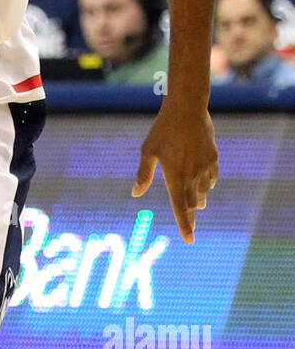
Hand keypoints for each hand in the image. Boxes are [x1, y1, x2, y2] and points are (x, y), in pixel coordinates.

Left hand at [132, 102, 218, 243]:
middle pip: (193, 204)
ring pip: (204, 191)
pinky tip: (206, 185)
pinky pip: (213, 177)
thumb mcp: (148, 151)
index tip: (190, 240)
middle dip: (191, 217)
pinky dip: (208, 184)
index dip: (185, 226)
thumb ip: (143, 175)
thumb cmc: (163, 130)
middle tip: (191, 227)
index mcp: (175, 177)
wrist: (187, 109)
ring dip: (199, 200)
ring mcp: (205, 167)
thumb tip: (135, 194)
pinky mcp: (213, 157)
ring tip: (198, 206)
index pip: (180, 208)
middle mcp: (192, 176)